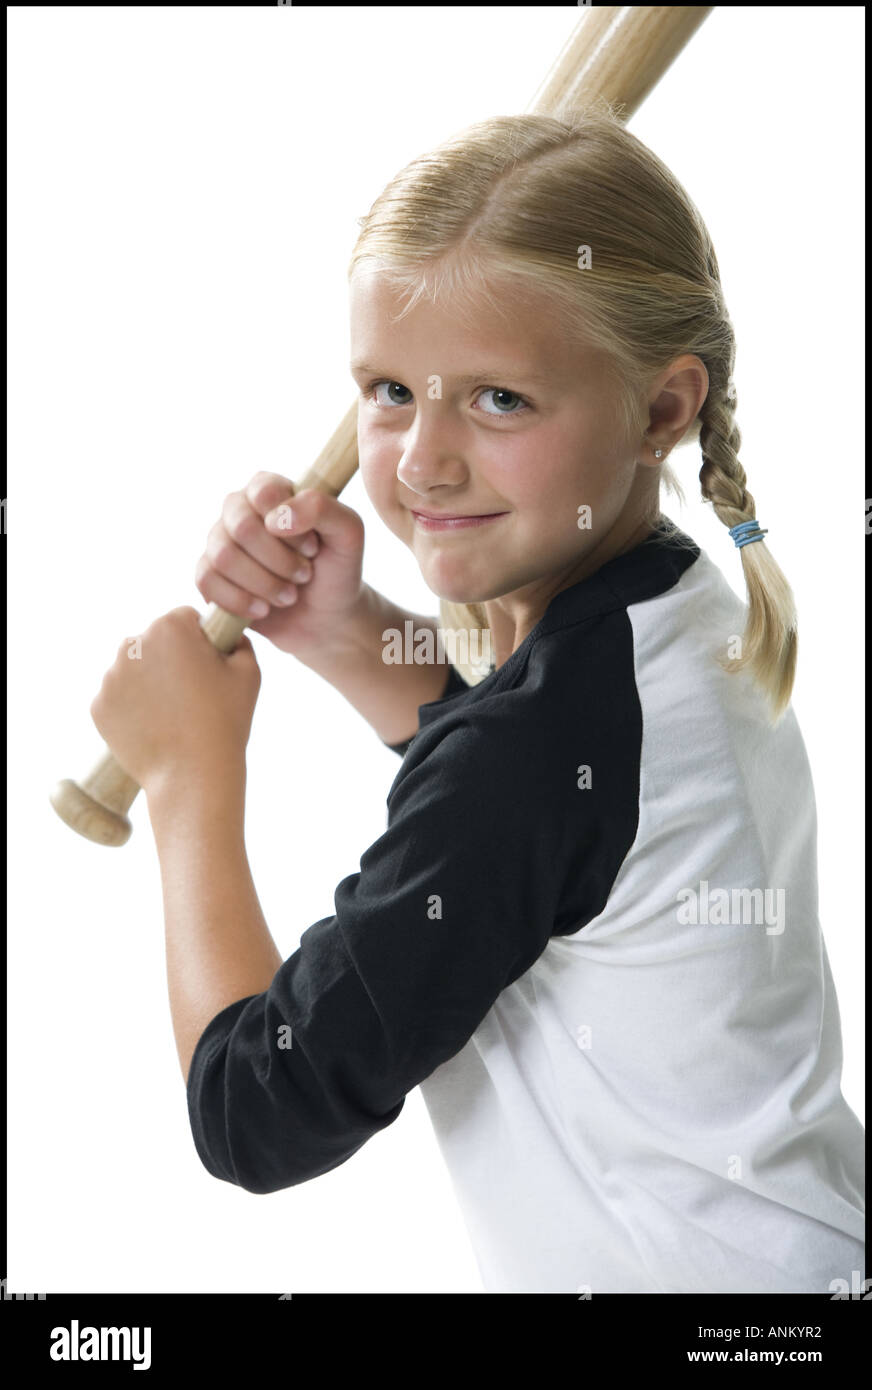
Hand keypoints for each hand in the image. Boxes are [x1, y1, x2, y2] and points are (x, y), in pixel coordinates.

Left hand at [89, 607, 259, 791]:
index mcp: (170, 628)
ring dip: (150, 682)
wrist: (192, 777)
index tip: (209, 667)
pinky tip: (156, 727)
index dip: (202, 641)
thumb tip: (228, 636)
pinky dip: (135, 708)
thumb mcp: (248, 672)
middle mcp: (132, 644)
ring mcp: (111, 677)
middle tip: (194, 694)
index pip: (186, 618)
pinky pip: (120, 698)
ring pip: (134, 669)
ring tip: (175, 714)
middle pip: (155, 641)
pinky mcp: (99, 706)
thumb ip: (238, 642)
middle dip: (172, 659)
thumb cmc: (225, 722)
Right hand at [195, 473, 365, 656]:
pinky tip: (264, 609)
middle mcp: (239, 509)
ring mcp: (220, 541)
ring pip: (223, 557)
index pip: (263, 492)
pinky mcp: (209, 575)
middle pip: (242, 526)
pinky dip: (241, 601)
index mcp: (270, 489)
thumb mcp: (349, 533)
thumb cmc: (337, 569)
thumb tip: (276, 519)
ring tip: (289, 595)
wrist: (327, 618)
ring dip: (265, 584)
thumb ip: (322, 508)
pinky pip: (207, 582)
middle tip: (304, 575)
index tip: (313, 548)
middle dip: (279, 561)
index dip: (289, 525)